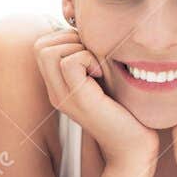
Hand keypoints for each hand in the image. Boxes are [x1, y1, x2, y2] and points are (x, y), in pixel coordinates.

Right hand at [33, 26, 158, 174]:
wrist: (135, 147)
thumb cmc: (128, 111)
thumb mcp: (107, 78)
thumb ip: (93, 58)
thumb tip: (88, 30)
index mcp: (59, 86)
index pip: (42, 45)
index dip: (67, 38)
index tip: (92, 53)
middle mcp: (55, 91)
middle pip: (41, 45)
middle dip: (70, 39)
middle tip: (95, 58)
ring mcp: (63, 97)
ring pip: (48, 50)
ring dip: (79, 48)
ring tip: (99, 67)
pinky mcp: (78, 100)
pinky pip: (69, 62)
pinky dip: (88, 59)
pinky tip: (102, 75)